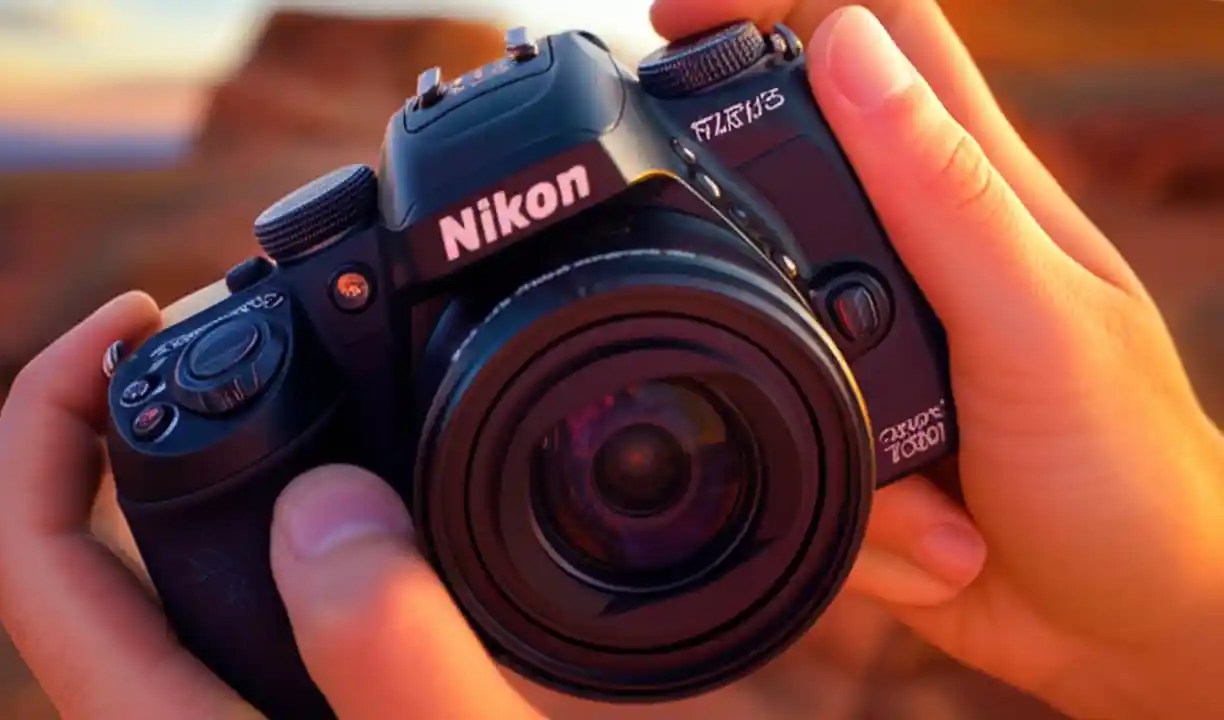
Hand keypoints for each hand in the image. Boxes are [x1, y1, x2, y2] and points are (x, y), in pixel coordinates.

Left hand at [0, 294, 540, 717]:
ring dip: (231, 474)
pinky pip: (262, 611)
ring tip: (325, 404)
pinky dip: (305, 534)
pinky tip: (389, 521)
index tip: (135, 314)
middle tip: (249, 339)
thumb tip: (330, 502)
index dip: (52, 409)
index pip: (32, 551)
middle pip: (93, 544)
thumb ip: (391, 658)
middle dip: (141, 416)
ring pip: (183, 576)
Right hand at [651, 2, 1223, 717]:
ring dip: (803, 412)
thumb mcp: (1035, 325)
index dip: (777, 3)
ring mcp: (884, 342)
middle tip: (694, 262)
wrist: (1133, 623)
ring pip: (769, 325)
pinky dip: (844, 500)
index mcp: (975, 193)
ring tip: (904, 491)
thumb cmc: (1126, 470)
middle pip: (793, 160)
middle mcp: (922, 251)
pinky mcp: (857, 419)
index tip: (673, 16)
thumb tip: (843, 48)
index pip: (876, 37)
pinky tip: (927, 536)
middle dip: (730, 200)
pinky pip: (791, 433)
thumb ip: (939, 194)